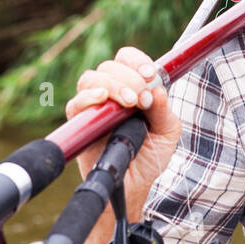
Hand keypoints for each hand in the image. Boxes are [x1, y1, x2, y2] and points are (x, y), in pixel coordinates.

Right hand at [65, 46, 181, 205]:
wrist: (135, 184)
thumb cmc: (150, 156)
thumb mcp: (168, 132)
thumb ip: (164, 110)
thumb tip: (157, 90)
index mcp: (133, 87)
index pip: (128, 59)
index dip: (138, 61)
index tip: (150, 75)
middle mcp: (111, 92)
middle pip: (110, 66)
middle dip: (130, 78)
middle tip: (142, 100)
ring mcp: (94, 106)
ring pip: (92, 79)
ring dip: (114, 85)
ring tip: (130, 104)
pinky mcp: (80, 123)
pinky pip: (76, 103)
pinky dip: (89, 97)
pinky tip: (103, 99)